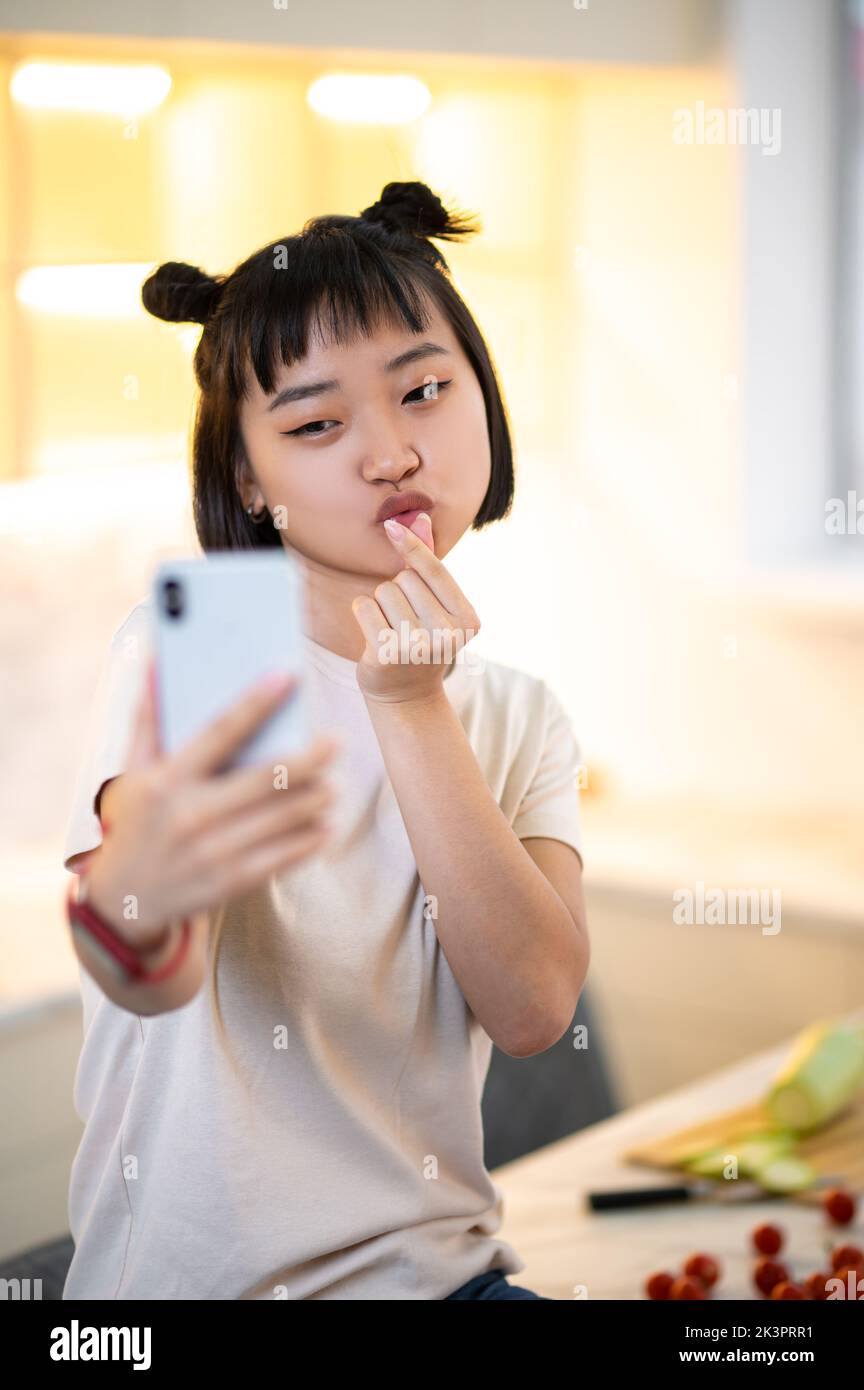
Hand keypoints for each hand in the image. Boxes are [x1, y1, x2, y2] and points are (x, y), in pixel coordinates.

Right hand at [85, 658, 341, 947]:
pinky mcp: (232, 880)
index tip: (287, 676)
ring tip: (332, 784)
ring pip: (285, 816)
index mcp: (166, 780)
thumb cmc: (137, 819)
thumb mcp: (132, 771)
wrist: (126, 897)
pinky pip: (285, 855)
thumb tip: (157, 661)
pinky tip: (325, 823)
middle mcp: (191, 814)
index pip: (220, 732)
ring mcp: (214, 851)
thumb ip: (148, 719)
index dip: (256, 702)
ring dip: (317, 797)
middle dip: (310, 757)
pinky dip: (311, 838)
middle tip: (337, 741)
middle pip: (267, 777)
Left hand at [350, 511, 480, 704]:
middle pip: (405, 579)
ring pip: (383, 591)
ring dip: (380, 604)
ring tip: (392, 629)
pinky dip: (363, 614)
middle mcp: (447, 634)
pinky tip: (374, 634)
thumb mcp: (435, 607)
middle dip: (398, 591)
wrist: (406, 696)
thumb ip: (428, 564)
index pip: (436, 570)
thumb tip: (420, 516)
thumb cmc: (422, 641)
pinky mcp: (388, 653)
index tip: (392, 526)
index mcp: (468, 620)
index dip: (412, 546)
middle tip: (406, 621)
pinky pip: (364, 607)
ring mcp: (418, 646)